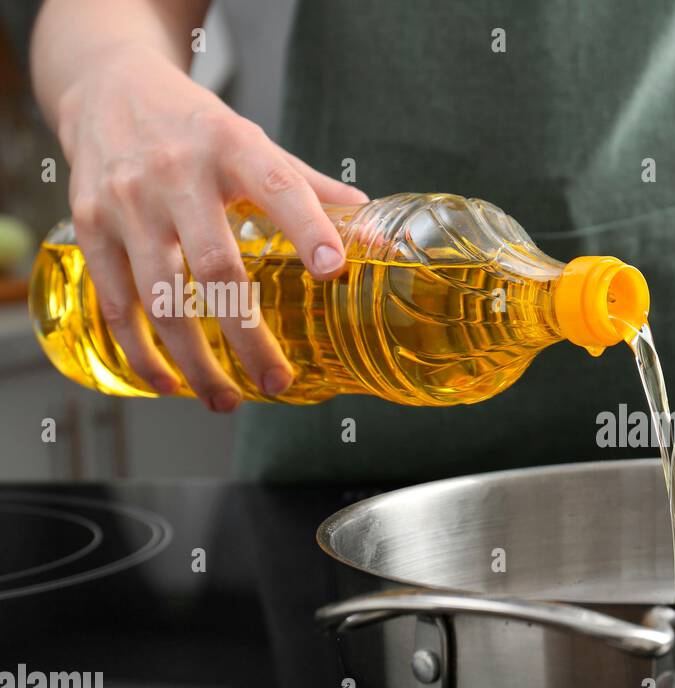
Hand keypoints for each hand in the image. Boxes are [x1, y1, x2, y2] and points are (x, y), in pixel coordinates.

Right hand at [55, 46, 367, 410]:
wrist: (107, 88)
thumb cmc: (196, 127)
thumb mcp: (255, 141)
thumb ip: (311, 189)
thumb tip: (373, 234)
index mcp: (232, 147)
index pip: (278, 186)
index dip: (308, 228)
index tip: (333, 269)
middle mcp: (176, 174)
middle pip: (217, 266)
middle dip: (248, 335)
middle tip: (276, 382)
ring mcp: (128, 203)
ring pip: (161, 298)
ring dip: (194, 360)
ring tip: (225, 400)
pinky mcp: (89, 227)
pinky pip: (116, 303)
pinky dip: (140, 351)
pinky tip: (167, 383)